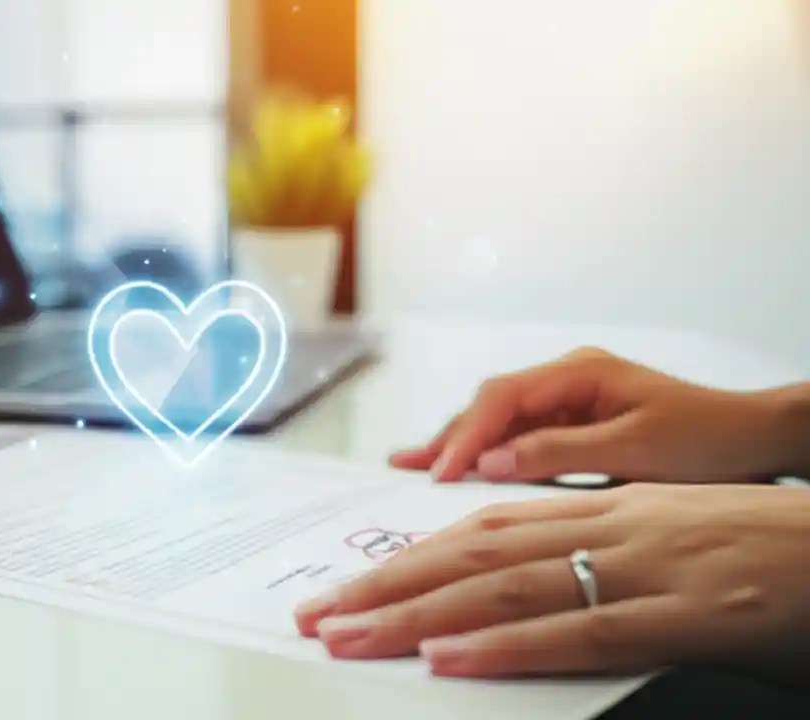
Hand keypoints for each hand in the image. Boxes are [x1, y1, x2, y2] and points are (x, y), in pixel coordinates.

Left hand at [294, 484, 809, 679]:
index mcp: (606, 511)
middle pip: (473, 553)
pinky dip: (510, 645)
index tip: (346, 588)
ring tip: (349, 637)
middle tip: (315, 617)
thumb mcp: (671, 543)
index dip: (406, 559)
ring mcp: (649, 567)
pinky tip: (451, 660)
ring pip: (509, 587)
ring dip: (419, 615)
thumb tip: (521, 595)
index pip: (482, 530)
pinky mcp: (691, 614)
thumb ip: (596, 559)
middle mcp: (613, 528)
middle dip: (385, 586)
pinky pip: (585, 630)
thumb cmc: (775, 551)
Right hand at [390, 347, 809, 483]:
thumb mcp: (633, 451)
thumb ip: (557, 452)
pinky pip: (519, 436)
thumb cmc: (707, 439)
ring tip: (414, 466)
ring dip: (461, 444)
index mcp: (580, 371)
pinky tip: (462, 467)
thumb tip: (490, 461)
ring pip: (499, 419)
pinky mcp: (574, 423)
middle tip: (407, 468)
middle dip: (449, 436)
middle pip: (491, 404)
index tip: (443, 471)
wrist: (755, 439)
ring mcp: (569, 399)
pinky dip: (489, 453)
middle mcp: (568, 378)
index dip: (467, 434)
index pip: (502, 397)